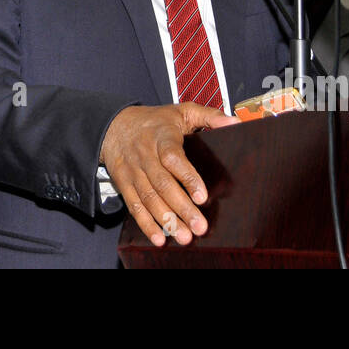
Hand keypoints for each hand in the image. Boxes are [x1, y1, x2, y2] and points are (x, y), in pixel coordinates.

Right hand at [99, 103, 237, 246]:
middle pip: (162, 184)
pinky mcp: (124, 184)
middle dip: (181, 207)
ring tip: (184, 237)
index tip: (202, 196)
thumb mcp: (182, 111)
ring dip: (166, 220)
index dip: (187, 177)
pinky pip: (134, 206)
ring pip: (149, 198)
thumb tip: (235, 123)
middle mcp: (145, 155)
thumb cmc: (155, 120)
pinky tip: (159, 238)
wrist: (114, 125)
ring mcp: (133, 171)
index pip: (173, 158)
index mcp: (162, 136)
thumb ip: (209, 116)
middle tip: (199, 226)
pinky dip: (146, 224)